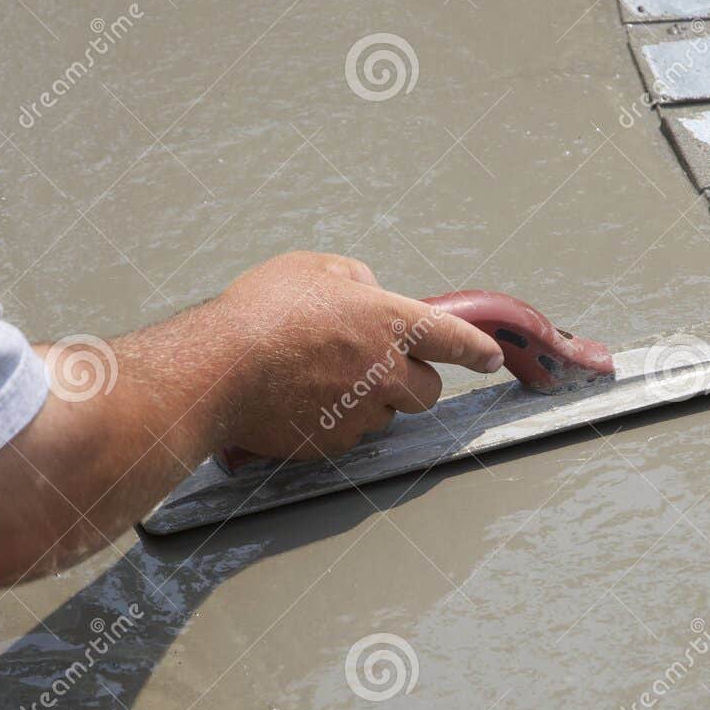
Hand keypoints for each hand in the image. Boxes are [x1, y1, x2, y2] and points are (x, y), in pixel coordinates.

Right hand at [204, 252, 504, 458]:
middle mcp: (384, 369)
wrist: (219, 370)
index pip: (452, 338)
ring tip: (322, 379)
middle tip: (381, 369)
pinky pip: (351, 434)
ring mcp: (362, 410)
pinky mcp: (336, 441)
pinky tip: (304, 400)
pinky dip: (337, 421)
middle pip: (428, 390)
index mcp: (387, 320)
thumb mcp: (309, 267)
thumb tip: (370, 289)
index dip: (476, 350)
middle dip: (413, 381)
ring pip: (388, 414)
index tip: (490, 358)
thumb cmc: (259, 312)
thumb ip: (353, 276)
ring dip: (371, 401)